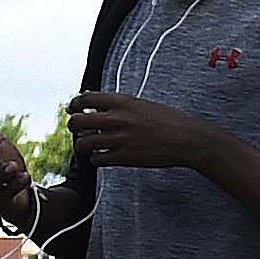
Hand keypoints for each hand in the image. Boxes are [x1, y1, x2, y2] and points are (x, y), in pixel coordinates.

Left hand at [66, 91, 231, 173]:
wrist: (186, 139)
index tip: (73, 109)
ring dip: (82, 145)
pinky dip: (95, 158)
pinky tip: (102, 156)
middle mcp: (117, 119)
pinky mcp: (123, 158)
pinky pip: (96, 159)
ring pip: (83, 143)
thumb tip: (97, 105)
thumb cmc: (169, 121)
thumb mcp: (143, 105)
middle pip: (78, 122)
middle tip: (77, 129)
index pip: (86, 98)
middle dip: (73, 126)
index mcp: (123, 102)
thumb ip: (120, 105)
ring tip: (89, 145)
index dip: (75, 104)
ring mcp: (119, 139)